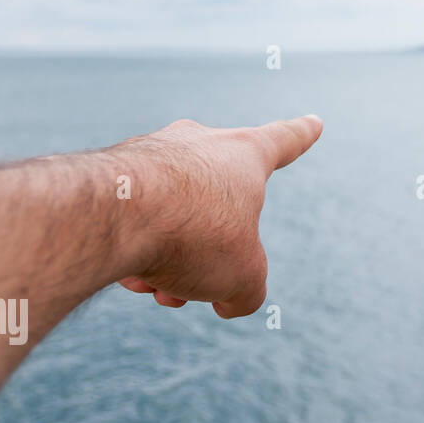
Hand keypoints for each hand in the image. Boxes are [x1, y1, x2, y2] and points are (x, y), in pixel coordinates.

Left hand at [114, 116, 322, 317]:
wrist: (110, 217)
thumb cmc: (193, 234)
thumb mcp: (242, 277)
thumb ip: (246, 290)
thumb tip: (229, 300)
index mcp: (244, 154)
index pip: (284, 141)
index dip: (302, 135)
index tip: (313, 122)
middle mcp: (199, 143)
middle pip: (218, 199)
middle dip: (213, 246)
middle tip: (203, 282)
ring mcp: (151, 153)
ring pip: (172, 215)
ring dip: (171, 257)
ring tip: (159, 288)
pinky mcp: (110, 173)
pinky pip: (134, 217)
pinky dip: (136, 248)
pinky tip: (127, 275)